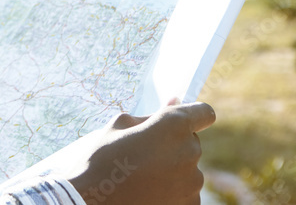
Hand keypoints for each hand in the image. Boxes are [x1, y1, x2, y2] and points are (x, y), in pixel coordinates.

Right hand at [64, 99, 215, 204]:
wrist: (92, 201)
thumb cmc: (100, 159)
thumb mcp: (118, 127)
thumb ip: (151, 115)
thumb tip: (174, 101)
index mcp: (174, 125)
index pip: (204, 112)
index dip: (193, 114)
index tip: (179, 120)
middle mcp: (190, 151)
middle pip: (191, 141)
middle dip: (172, 143)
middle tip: (142, 153)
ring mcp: (192, 181)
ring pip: (187, 167)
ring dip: (171, 168)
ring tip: (141, 176)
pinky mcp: (190, 203)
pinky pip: (186, 190)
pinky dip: (172, 190)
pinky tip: (148, 191)